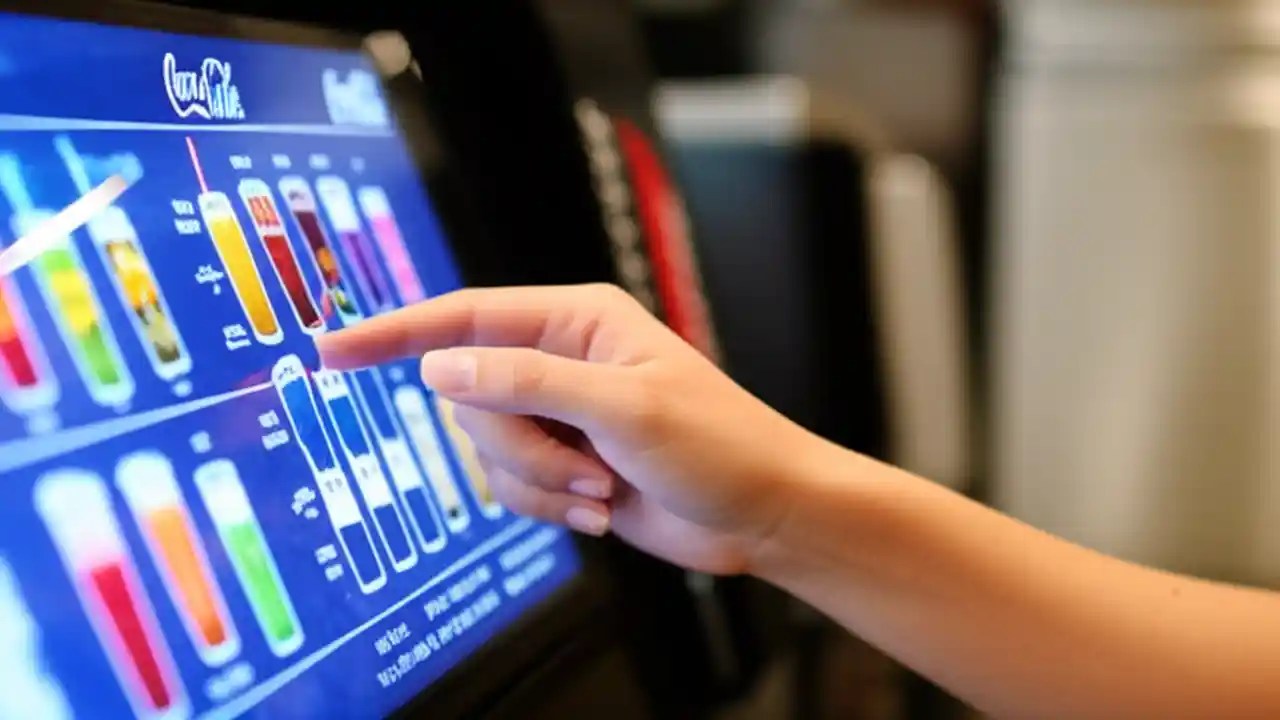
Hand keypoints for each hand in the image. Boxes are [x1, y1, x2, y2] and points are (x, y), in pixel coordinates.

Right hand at [316, 284, 824, 574]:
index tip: (332, 350)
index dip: (396, 333)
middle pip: (472, 399)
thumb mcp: (624, 407)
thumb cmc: (720, 443)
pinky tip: (604, 507)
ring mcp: (559, 416)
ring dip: (543, 482)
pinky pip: (513, 487)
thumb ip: (526, 383)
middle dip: (523, 448)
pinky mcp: (563, 463)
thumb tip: (441, 367)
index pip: (466, 317)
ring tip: (605, 486)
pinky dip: (552, 505)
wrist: (760, 512)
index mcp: (577, 320)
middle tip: (588, 465)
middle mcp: (560, 362)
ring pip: (489, 451)